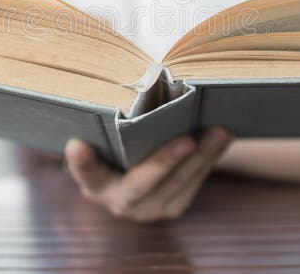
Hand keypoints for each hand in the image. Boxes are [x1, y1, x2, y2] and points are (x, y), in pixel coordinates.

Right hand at [64, 128, 233, 221]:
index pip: (86, 173)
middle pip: (141, 183)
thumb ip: (114, 128)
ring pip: (177, 184)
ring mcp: (149, 209)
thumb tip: (138, 88)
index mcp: (95, 184)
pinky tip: (222, 137)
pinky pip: (194, 183)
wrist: (134, 181)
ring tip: (219, 133)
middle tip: (186, 141)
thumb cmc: (119, 148)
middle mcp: (119, 201)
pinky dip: (209, 159)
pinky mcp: (174, 206)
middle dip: (165, 161)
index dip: (82, 161)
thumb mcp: (109, 143)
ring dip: (201, 157)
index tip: (77, 144)